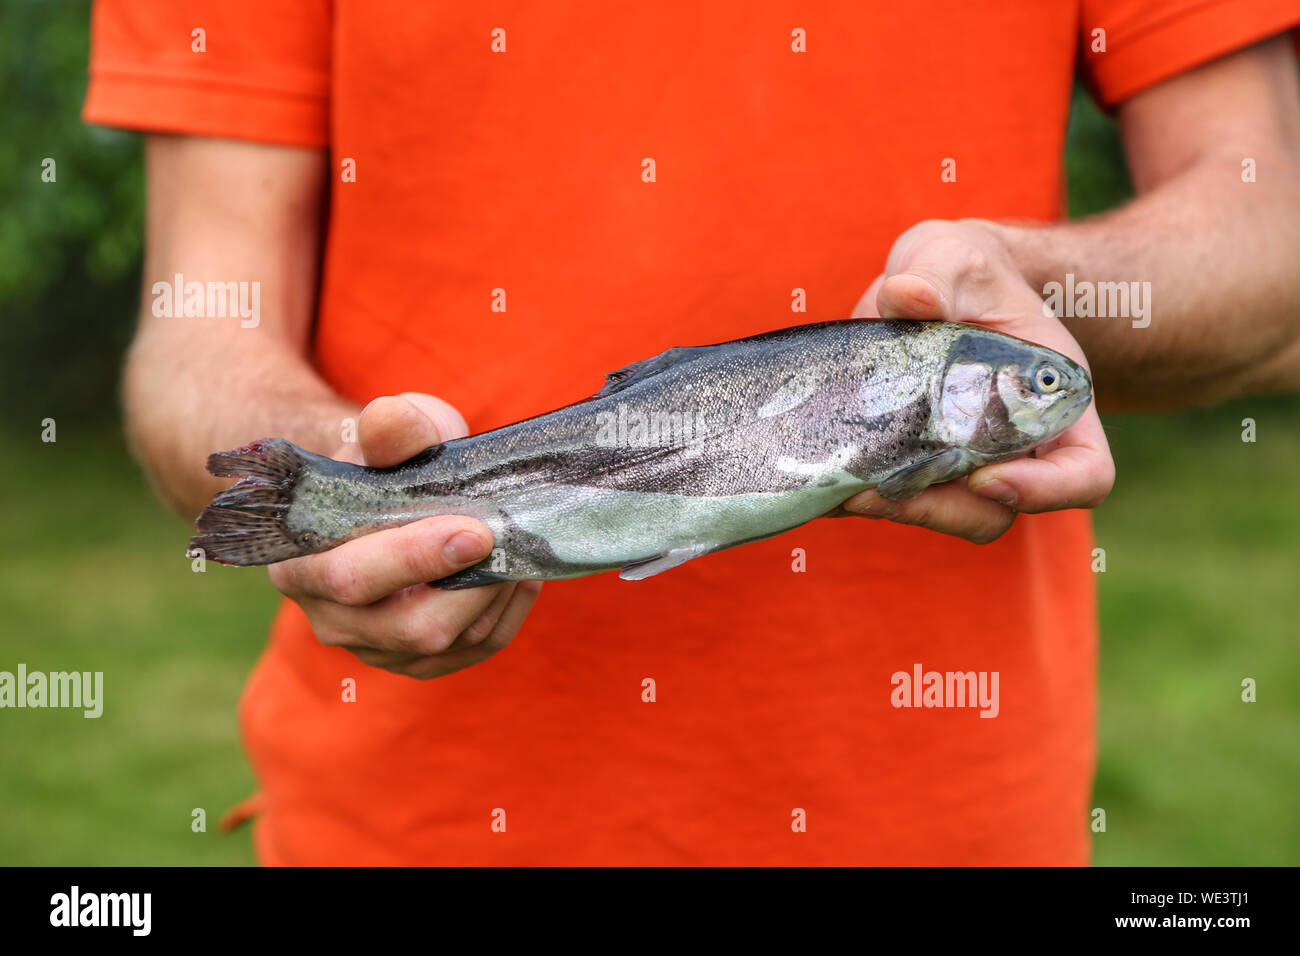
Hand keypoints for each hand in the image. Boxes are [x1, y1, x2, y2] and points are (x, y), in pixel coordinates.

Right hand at [267, 393, 541, 677]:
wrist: (386, 497)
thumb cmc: (382, 464)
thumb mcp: (383, 438)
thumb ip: (388, 430)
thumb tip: (391, 419)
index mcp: (301, 565)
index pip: (354, 579)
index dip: (416, 559)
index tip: (474, 531)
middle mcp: (332, 619)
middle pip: (411, 628)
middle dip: (470, 587)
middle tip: (507, 539)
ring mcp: (377, 648)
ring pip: (452, 643)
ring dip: (496, 594)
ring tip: (516, 545)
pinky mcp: (420, 660)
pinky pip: (476, 648)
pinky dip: (507, 611)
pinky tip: (516, 572)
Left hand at [837, 218, 1114, 542]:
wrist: (930, 286)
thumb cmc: (963, 271)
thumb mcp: (955, 257)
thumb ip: (938, 272)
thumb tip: (909, 295)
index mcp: (1052, 401)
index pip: (1083, 474)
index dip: (1047, 491)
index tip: (986, 476)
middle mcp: (1015, 443)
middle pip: (1000, 511)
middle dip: (944, 510)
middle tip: (884, 493)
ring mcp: (963, 459)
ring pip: (948, 513)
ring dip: (899, 510)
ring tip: (849, 491)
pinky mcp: (913, 461)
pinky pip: (898, 497)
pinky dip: (866, 496)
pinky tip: (829, 480)